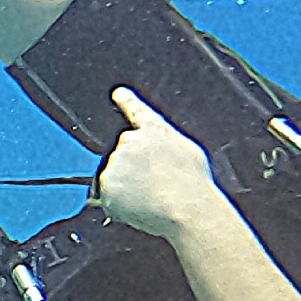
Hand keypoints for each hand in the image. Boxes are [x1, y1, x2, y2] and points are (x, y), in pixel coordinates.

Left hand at [96, 88, 225, 244]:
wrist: (185, 206)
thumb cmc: (193, 184)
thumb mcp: (188, 153)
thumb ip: (166, 147)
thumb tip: (157, 158)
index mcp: (154, 130)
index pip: (135, 110)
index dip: (126, 101)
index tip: (117, 94)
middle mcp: (130, 140)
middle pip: (126, 156)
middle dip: (135, 170)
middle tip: (155, 186)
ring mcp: (116, 161)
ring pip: (117, 177)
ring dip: (128, 187)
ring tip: (152, 197)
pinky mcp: (106, 183)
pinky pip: (108, 196)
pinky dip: (120, 204)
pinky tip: (141, 206)